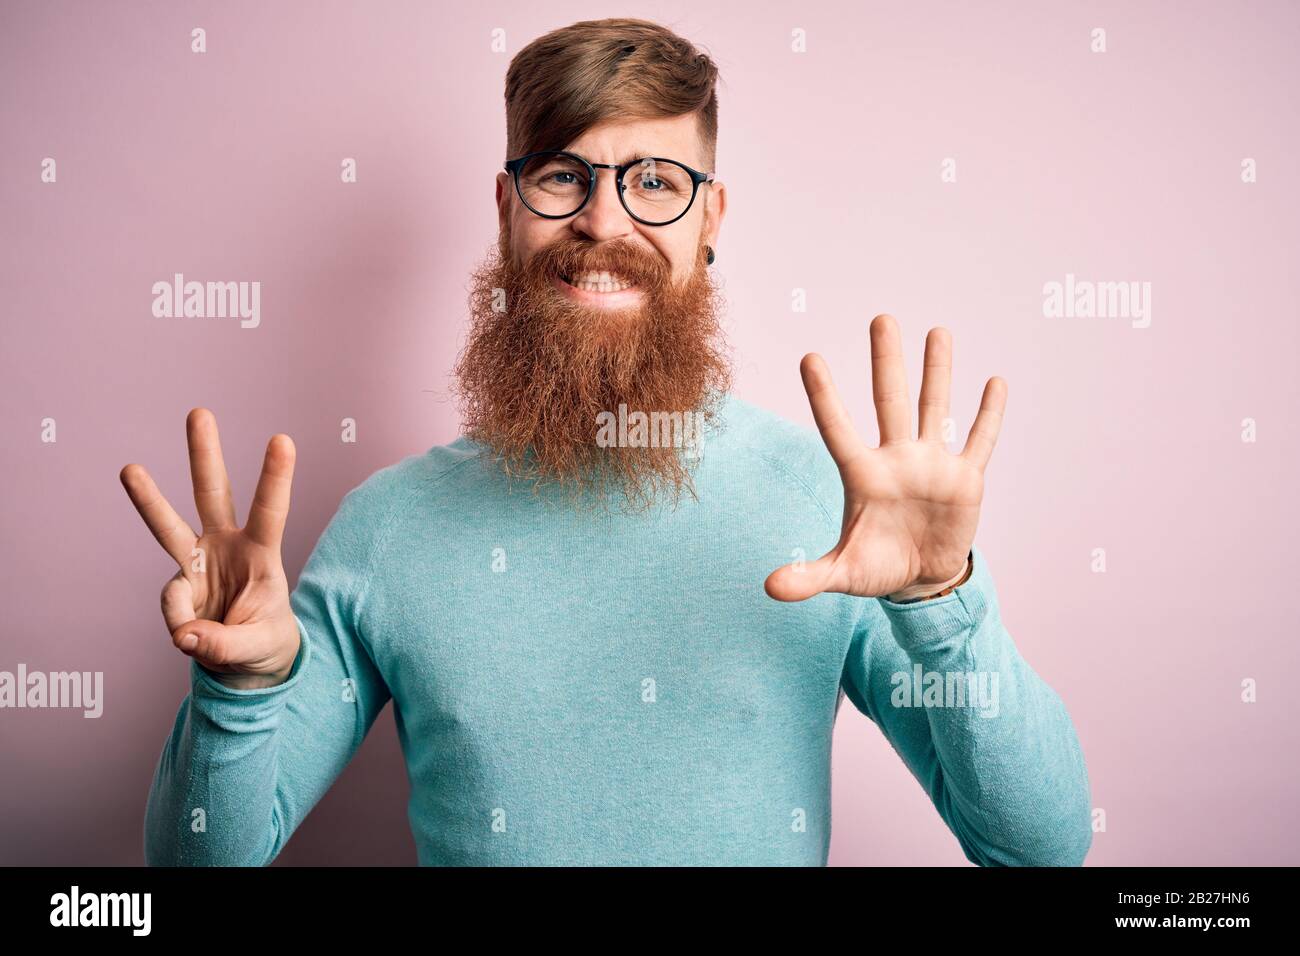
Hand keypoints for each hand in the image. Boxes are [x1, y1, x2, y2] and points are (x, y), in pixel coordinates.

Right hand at [120, 409, 299, 687]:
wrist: (248, 661)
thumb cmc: (265, 642)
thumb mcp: (258, 649)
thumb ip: (224, 644)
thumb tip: (184, 634)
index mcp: (262, 554)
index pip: (271, 511)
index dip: (276, 477)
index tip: (282, 438)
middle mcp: (227, 546)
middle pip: (213, 494)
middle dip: (204, 454)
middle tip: (199, 412)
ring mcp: (198, 560)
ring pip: (169, 524)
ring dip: (148, 497)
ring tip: (129, 469)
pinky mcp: (178, 582)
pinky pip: (171, 605)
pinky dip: (180, 624)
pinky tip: (197, 637)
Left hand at [765, 314, 1005, 601]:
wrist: (920, 579)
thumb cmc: (877, 567)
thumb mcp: (843, 574)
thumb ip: (808, 576)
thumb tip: (769, 589)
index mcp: (862, 475)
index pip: (837, 428)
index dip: (824, 396)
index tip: (808, 357)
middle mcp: (896, 459)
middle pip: (889, 401)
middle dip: (886, 362)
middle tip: (881, 319)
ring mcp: (932, 465)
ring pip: (934, 407)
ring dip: (938, 371)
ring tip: (938, 332)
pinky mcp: (965, 479)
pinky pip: (979, 441)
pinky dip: (988, 416)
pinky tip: (995, 383)